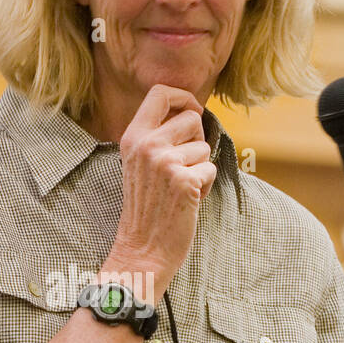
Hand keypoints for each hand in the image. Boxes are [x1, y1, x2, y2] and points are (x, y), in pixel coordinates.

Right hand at [111, 85, 215, 293]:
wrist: (142, 249)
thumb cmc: (146, 208)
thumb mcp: (138, 164)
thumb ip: (156, 137)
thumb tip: (191, 112)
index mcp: (132, 137)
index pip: (160, 93)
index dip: (183, 97)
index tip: (192, 110)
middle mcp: (147, 145)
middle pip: (192, 118)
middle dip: (197, 140)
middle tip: (184, 166)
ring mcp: (165, 162)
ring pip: (205, 147)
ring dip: (200, 168)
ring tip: (180, 189)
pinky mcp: (184, 180)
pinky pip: (210, 169)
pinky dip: (205, 186)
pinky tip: (188, 200)